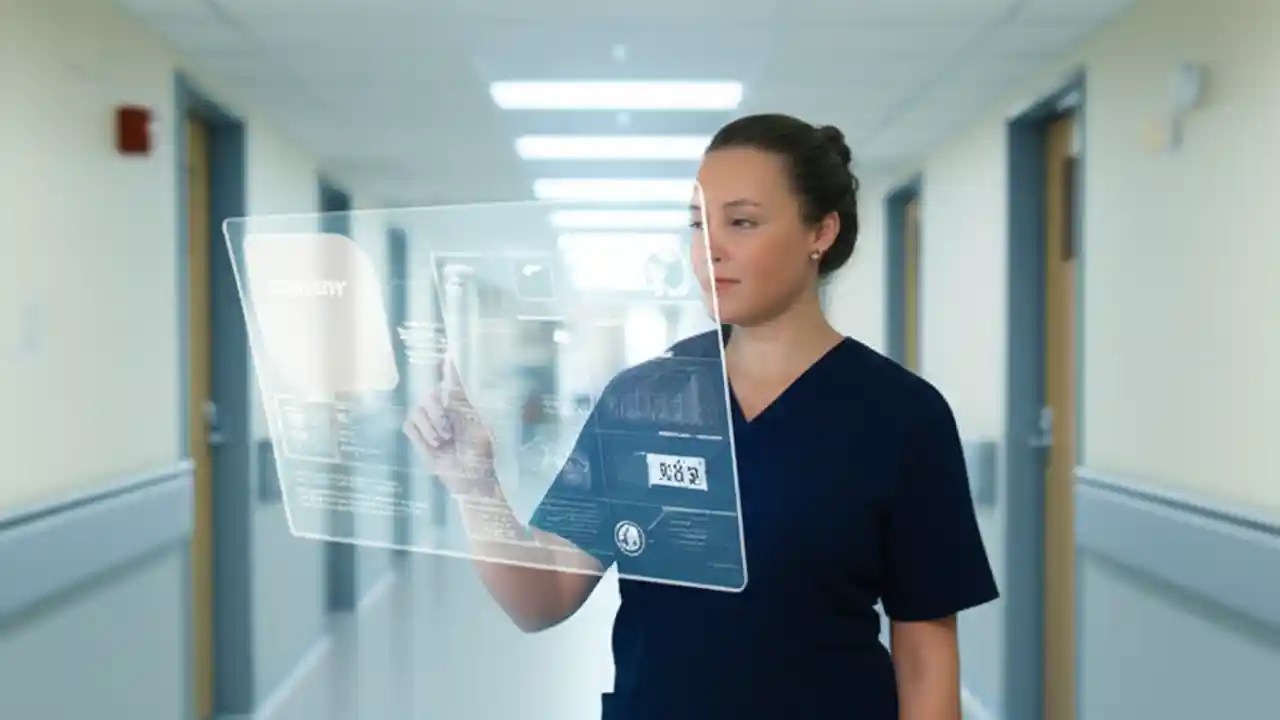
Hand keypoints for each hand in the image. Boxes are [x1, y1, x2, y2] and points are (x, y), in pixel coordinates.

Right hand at [402, 356, 498, 497]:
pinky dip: (420, 434)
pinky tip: (434, 446)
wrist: (470, 479)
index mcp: (462, 407)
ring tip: (443, 441)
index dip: (449, 369)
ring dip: (430, 427)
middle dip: (436, 412)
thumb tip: (454, 387)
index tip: (449, 354)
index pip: (453, 383)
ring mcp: (430, 425)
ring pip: (417, 410)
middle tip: (449, 432)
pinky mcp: (420, 438)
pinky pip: (409, 425)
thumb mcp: (478, 429)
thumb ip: (464, 407)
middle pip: (429, 395)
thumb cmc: (480, 456)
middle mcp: (445, 412)